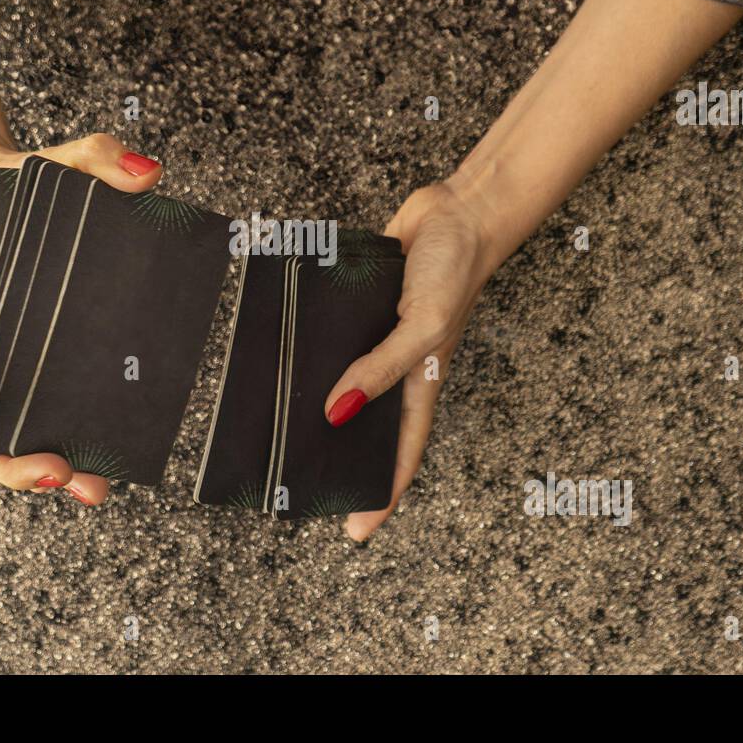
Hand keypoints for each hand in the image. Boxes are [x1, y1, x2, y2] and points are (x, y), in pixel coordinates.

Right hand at [0, 133, 163, 502]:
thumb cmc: (34, 181)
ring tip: (92, 488)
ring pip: (13, 440)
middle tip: (58, 473)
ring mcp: (17, 370)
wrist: (42, 197)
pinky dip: (74, 450)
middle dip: (9, 462)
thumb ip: (97, 157)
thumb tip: (148, 173)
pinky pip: (55, 424)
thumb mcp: (62, 160)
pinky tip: (110, 468)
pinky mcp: (55, 377)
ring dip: (43, 473)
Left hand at [323, 179, 502, 539]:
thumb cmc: (454, 271)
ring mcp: (381, 337)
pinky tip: (287, 356)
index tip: (356, 531)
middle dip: (347, 459)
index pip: (401, 453)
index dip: (383, 494)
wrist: (457, 211)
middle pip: (372, 426)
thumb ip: (382, 368)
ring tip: (284, 432)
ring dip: (325, 405)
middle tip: (308, 488)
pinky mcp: (364, 306)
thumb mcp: (423, 326)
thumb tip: (337, 411)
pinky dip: (315, 350)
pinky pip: (336, 338)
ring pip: (349, 383)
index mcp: (421, 382)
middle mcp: (399, 366)